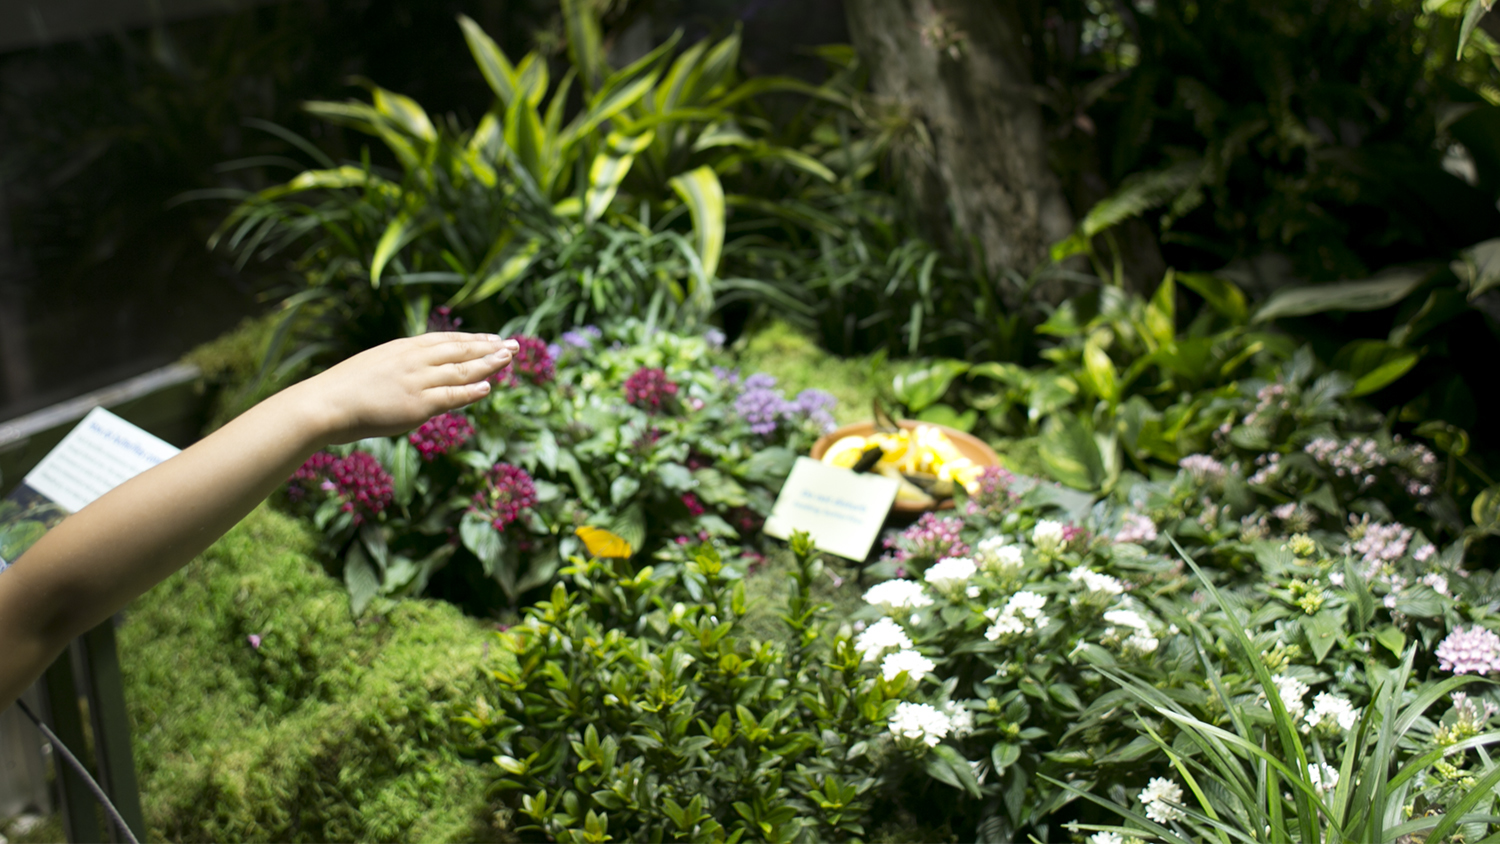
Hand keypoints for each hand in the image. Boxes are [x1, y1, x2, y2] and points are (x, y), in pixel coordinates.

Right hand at [287, 332, 517, 444]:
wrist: (323, 404)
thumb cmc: (341, 392)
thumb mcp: (373, 370)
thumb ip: (397, 370)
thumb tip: (413, 376)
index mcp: (402, 349)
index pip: (445, 340)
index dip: (471, 339)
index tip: (491, 337)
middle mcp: (413, 360)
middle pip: (459, 350)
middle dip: (488, 347)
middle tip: (512, 344)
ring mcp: (417, 381)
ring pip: (461, 370)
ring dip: (488, 364)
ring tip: (509, 360)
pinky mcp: (417, 404)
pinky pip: (452, 396)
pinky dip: (471, 391)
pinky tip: (488, 386)